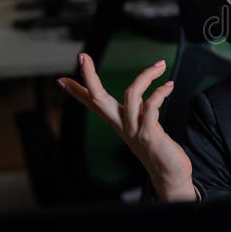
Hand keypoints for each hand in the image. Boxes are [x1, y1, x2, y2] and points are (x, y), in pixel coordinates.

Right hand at [58, 53, 194, 201]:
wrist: (169, 175)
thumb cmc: (157, 148)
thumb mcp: (143, 126)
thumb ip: (138, 112)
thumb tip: (138, 98)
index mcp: (118, 122)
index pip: (92, 104)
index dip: (77, 91)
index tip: (61, 79)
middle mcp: (122, 125)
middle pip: (98, 98)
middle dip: (89, 77)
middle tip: (83, 57)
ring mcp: (134, 130)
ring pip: (130, 95)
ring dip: (145, 76)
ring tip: (160, 66)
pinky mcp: (149, 134)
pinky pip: (151, 107)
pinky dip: (160, 93)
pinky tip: (169, 87)